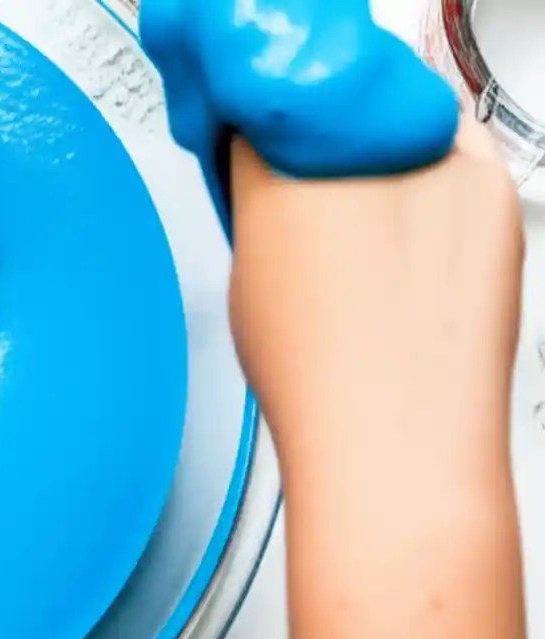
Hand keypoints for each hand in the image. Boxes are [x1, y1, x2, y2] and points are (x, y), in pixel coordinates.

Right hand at [228, 120, 529, 638]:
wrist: (398, 437)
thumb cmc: (320, 370)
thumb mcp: (249, 261)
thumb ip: (258, 184)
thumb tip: (265, 154)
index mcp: (295, 149)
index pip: (268, 93)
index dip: (257, 119)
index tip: (255, 141)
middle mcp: (378, 139)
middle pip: (340, 99)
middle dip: (320, 133)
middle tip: (307, 193)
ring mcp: (449, 163)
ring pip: (399, 125)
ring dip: (378, 155)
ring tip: (360, 238)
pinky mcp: (498, 193)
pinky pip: (453, 161)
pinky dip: (429, 187)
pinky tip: (402, 253)